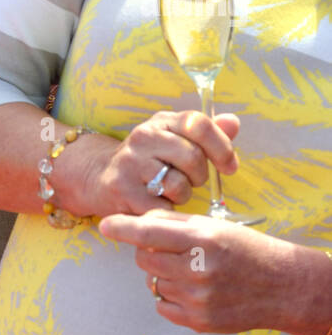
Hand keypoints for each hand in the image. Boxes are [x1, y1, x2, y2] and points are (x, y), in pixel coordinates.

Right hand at [64, 110, 238, 218]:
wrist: (100, 177)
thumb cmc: (148, 161)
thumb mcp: (175, 139)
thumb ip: (208, 133)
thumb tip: (234, 122)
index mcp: (162, 121)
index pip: (198, 123)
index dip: (221, 146)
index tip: (229, 167)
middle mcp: (144, 136)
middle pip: (192, 157)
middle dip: (199, 177)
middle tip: (189, 182)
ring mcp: (131, 162)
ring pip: (178, 185)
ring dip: (182, 196)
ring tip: (169, 193)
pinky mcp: (123, 190)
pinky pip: (162, 209)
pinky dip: (167, 213)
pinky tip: (158, 206)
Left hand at [98, 209, 294, 334]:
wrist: (279, 286)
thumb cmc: (244, 248)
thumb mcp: (213, 225)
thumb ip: (174, 224)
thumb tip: (137, 222)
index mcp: (202, 239)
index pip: (149, 233)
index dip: (123, 228)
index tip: (104, 226)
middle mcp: (198, 269)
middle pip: (144, 258)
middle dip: (147, 250)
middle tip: (170, 248)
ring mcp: (198, 298)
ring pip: (152, 281)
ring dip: (162, 273)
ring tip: (189, 269)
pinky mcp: (198, 321)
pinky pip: (162, 305)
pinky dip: (169, 295)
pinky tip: (191, 288)